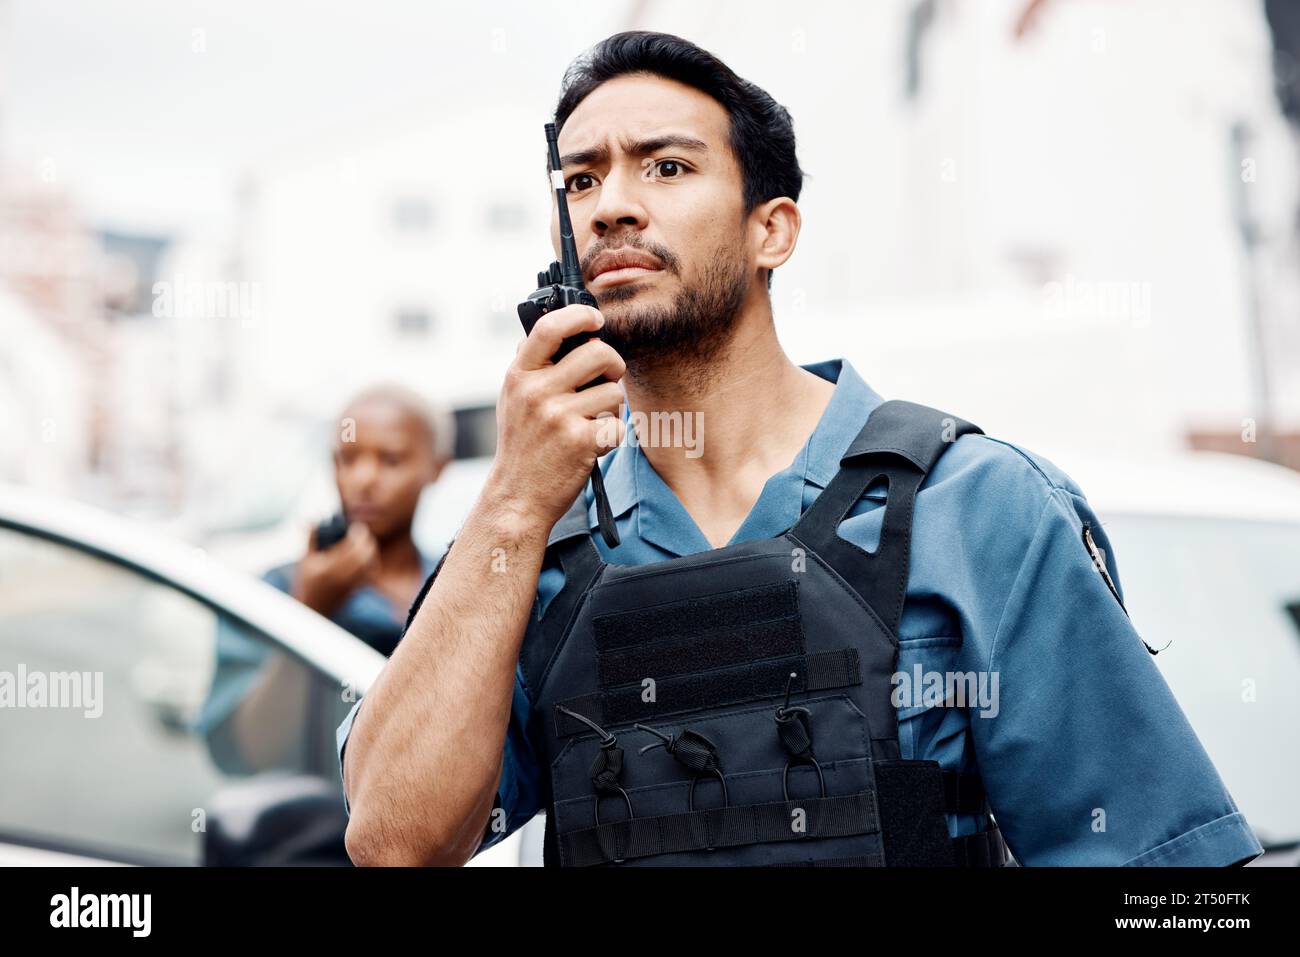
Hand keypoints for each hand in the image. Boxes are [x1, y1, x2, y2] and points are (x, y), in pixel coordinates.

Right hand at [292, 522, 379, 616]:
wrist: (310, 609)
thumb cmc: (305, 583)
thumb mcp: (304, 560)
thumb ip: (310, 539)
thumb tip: (310, 520)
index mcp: (328, 567)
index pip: (349, 547)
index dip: (358, 535)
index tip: (357, 527)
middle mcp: (340, 576)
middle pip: (363, 555)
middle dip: (367, 542)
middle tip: (365, 534)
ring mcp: (349, 585)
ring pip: (369, 565)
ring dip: (372, 552)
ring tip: (368, 544)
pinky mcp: (355, 590)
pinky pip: (369, 576)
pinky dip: (372, 564)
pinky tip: (368, 558)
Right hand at [486, 304, 626, 533]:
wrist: (517, 498)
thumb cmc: (521, 446)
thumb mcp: (513, 399)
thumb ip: (533, 365)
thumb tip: (565, 327)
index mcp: (520, 376)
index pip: (550, 327)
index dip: (580, 316)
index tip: (596, 319)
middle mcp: (537, 392)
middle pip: (598, 353)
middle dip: (613, 366)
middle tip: (607, 380)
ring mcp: (559, 417)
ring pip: (614, 391)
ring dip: (613, 408)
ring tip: (592, 422)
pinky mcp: (581, 442)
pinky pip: (618, 426)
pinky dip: (613, 438)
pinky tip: (593, 446)